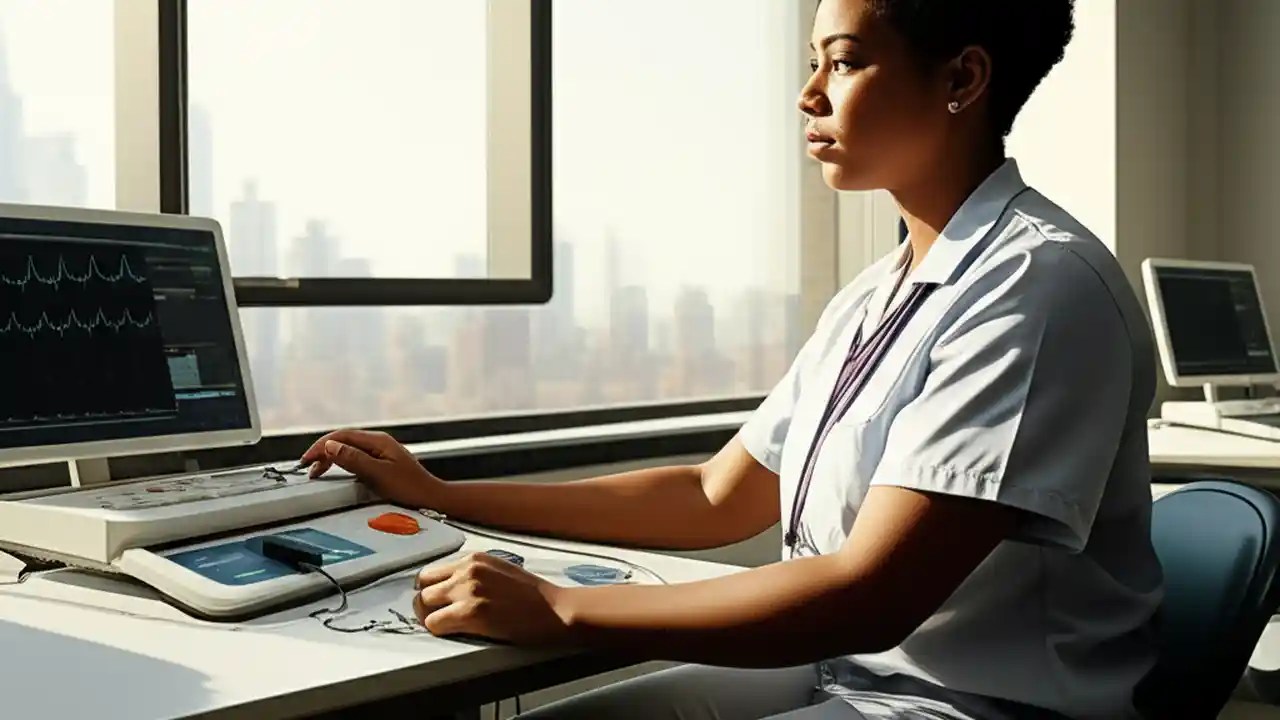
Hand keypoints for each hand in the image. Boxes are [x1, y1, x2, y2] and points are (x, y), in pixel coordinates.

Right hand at [299, 429, 445, 508]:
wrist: (431, 498)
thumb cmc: (409, 488)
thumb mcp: (378, 474)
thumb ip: (353, 459)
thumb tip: (330, 446)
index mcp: (378, 441)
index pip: (341, 436)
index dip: (321, 446)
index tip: (306, 460)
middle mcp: (379, 442)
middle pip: (344, 441)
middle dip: (323, 451)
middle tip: (307, 467)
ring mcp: (381, 452)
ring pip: (348, 449)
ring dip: (331, 458)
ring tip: (316, 471)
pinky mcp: (382, 462)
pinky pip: (356, 457)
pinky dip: (341, 463)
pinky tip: (335, 471)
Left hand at [413, 552, 571, 644]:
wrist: (555, 610)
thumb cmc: (534, 596)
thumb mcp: (501, 571)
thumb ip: (475, 575)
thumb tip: (450, 588)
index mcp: (475, 559)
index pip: (431, 572)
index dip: (430, 590)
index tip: (436, 602)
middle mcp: (468, 570)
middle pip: (422, 587)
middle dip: (427, 604)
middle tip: (438, 617)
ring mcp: (468, 591)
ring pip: (424, 605)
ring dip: (431, 618)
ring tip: (447, 626)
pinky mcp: (471, 613)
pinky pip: (435, 624)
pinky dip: (440, 630)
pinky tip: (456, 632)